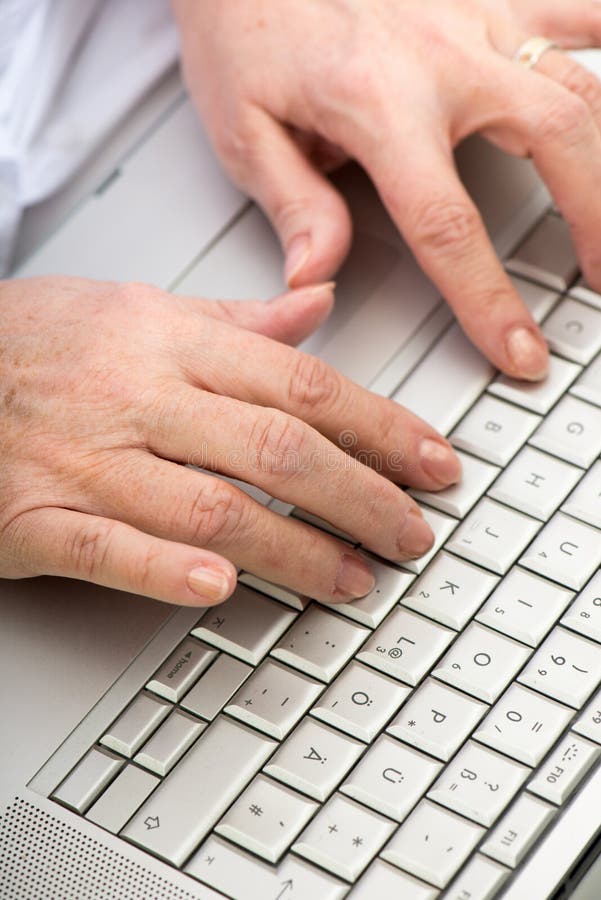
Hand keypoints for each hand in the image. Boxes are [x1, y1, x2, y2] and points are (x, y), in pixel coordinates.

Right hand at [0, 277, 460, 605]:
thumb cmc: (35, 339)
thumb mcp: (136, 307)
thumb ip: (236, 319)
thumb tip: (319, 306)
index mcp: (168, 340)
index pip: (302, 383)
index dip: (380, 428)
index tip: (432, 462)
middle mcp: (137, 397)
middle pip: (277, 449)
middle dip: (361, 497)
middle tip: (412, 533)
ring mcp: (85, 460)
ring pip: (210, 506)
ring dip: (295, 550)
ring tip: (353, 578)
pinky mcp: (34, 518)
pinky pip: (107, 548)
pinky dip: (168, 570)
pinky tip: (223, 588)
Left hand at [173, 0, 600, 379]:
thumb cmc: (244, 23)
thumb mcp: (243, 127)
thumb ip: (294, 204)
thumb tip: (317, 277)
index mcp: (378, 104)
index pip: (448, 225)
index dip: (489, 299)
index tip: (517, 349)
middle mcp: (444, 56)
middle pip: (558, 143)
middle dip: (594, 224)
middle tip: (597, 283)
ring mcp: (479, 15)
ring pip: (582, 81)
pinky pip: (576, 10)